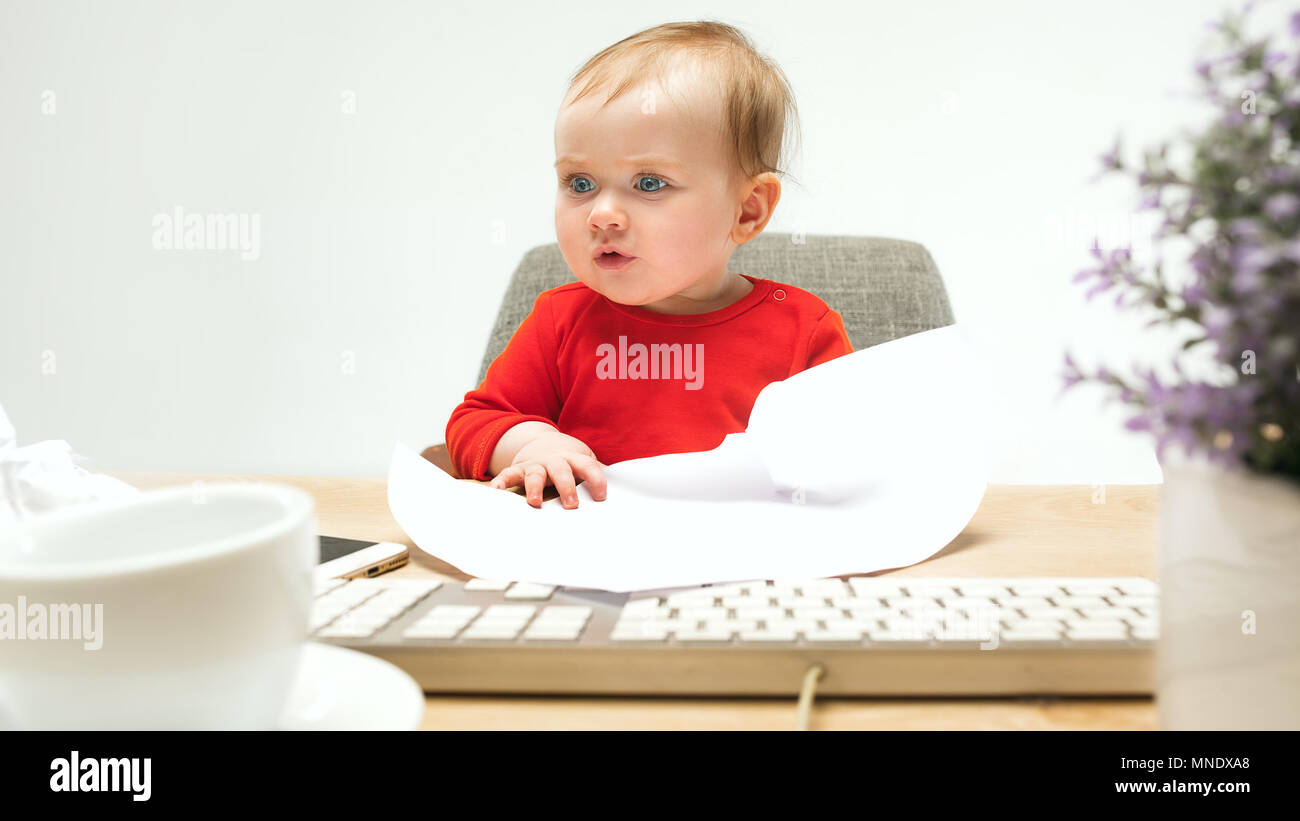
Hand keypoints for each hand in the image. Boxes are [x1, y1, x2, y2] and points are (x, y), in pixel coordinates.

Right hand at [487, 430, 607, 508]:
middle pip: (562, 472)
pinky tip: (495, 490)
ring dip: (534, 488)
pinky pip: (508, 474)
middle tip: (571, 506)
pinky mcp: (519, 468)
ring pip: (535, 474)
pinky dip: (501, 481)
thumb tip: (627, 490)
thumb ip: (598, 474)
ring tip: (534, 503)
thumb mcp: (585, 461)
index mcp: (575, 459)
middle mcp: (555, 461)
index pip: (589, 467)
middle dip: (566, 487)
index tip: (601, 497)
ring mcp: (536, 464)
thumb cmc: (570, 459)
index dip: (597, 481)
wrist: (543, 442)